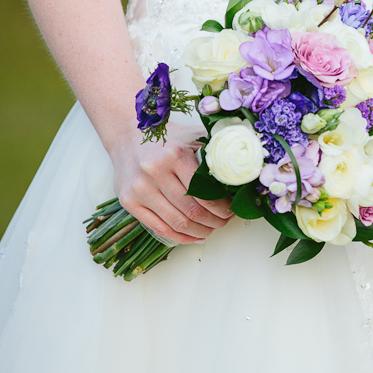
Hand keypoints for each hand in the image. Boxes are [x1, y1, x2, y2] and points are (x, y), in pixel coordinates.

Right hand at [109, 123, 232, 244]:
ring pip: (177, 223)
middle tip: (224, 221)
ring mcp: (140, 189)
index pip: (205, 193)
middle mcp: (155, 172)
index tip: (231, 210)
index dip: (223, 208)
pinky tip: (193, 236)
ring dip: (199, 232)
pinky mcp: (128, 202)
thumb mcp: (193, 135)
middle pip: (192, 211)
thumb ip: (216, 148)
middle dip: (214, 222)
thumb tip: (244, 166)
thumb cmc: (166, 138)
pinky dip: (180, 237)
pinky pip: (158, 228)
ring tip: (211, 229)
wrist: (127, 135)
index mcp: (175, 155)